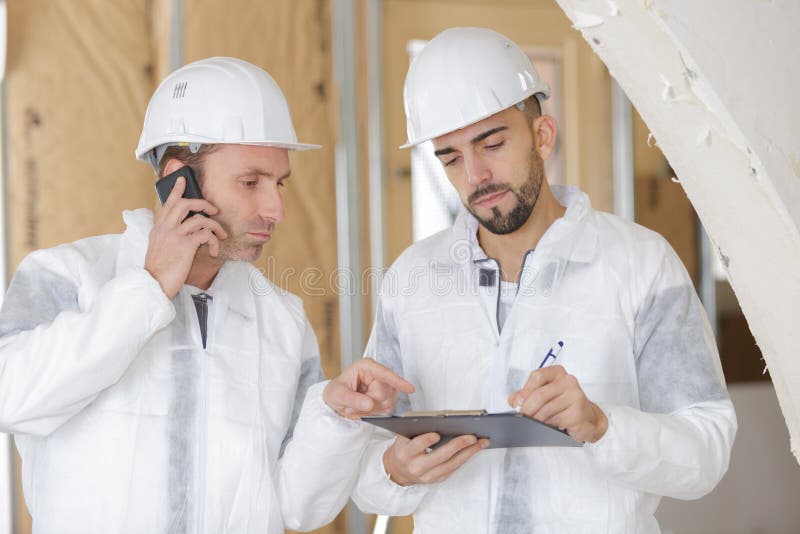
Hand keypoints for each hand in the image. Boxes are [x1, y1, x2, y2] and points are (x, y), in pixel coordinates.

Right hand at [145, 176, 227, 298]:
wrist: (154, 285)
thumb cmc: (160, 270)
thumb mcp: (159, 248)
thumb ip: (167, 235)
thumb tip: (186, 229)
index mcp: (158, 229)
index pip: (167, 204)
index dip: (176, 190)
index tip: (183, 179)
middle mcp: (164, 228)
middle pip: (184, 204)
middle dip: (203, 203)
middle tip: (213, 209)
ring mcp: (174, 235)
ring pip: (200, 219)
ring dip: (215, 226)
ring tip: (221, 234)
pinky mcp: (185, 245)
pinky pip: (205, 235)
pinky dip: (213, 241)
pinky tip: (213, 250)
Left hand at [323, 359, 414, 418]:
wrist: (335, 400)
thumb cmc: (335, 392)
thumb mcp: (337, 395)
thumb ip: (352, 399)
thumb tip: (369, 404)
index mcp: (366, 367)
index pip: (385, 374)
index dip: (398, 382)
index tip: (410, 389)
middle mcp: (378, 374)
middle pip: (384, 395)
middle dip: (369, 405)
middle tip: (352, 406)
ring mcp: (384, 385)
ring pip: (388, 403)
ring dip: (371, 410)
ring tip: (357, 407)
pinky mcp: (386, 396)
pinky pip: (387, 410)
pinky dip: (375, 413)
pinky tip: (365, 409)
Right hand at [383, 433, 489, 485]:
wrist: (398, 470)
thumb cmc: (404, 448)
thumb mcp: (404, 437)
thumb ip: (417, 428)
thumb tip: (441, 419)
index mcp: (405, 453)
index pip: (416, 446)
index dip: (426, 441)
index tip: (436, 433)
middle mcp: (416, 467)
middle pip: (439, 456)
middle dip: (457, 445)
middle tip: (472, 436)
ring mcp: (428, 476)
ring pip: (451, 464)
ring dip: (469, 452)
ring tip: (481, 442)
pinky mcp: (437, 480)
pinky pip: (454, 468)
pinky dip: (466, 457)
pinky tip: (475, 449)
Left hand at [508, 365, 607, 442]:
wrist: (587, 418)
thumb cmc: (563, 404)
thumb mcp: (544, 394)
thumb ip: (526, 394)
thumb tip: (514, 401)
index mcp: (557, 373)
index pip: (538, 376)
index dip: (525, 390)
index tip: (518, 402)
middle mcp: (568, 381)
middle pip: (541, 394)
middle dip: (528, 408)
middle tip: (522, 417)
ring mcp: (576, 396)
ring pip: (548, 409)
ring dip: (536, 419)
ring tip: (531, 424)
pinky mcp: (579, 412)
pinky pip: (557, 420)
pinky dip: (548, 425)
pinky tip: (546, 427)